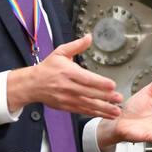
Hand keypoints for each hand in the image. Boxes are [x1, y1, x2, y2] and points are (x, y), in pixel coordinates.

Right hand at [7, 33, 125, 117]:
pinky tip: (106, 114)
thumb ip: (76, 46)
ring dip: (103, 108)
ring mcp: (67, 98)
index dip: (100, 83)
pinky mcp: (67, 107)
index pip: (86, 78)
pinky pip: (83, 110)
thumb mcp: (60, 53)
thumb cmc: (48, 68)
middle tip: (119, 98)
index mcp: (68, 72)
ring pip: (88, 104)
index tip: (112, 85)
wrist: (32, 85)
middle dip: (106, 96)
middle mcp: (68, 86)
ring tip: (116, 110)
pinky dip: (95, 113)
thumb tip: (89, 37)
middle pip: (89, 93)